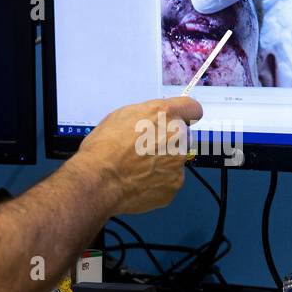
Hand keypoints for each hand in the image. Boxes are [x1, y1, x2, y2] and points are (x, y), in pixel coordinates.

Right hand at [76, 96, 203, 213]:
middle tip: (145, 150)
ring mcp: (178, 161)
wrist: (99, 180)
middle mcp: (176, 135)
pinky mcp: (176, 182)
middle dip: (168, 141)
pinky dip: (160, 180)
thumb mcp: (122, 116)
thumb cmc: (104, 148)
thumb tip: (155, 119)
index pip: (192, 108)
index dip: (186, 115)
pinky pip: (171, 179)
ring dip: (163, 162)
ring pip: (176, 159)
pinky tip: (140, 180)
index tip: (183, 120)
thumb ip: (148, 115)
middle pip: (182, 136)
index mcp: (164, 114)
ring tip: (138, 168)